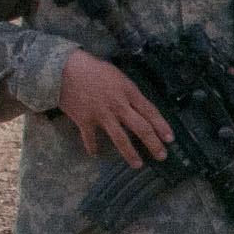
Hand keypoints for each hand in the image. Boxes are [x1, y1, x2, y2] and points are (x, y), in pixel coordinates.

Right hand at [57, 51, 173, 166]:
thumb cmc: (93, 69)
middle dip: (153, 144)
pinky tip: (94, 154)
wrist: (63, 69)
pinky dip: (92, 146)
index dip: (162, 126)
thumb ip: (130, 93)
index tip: (170, 139)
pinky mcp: (84, 120)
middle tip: (162, 156)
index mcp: (128, 91)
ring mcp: (101, 114)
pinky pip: (90, 138)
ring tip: (138, 165)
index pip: (150, 112)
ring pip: (120, 138)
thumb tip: (141, 108)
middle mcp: (118, 105)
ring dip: (130, 154)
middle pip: (141, 128)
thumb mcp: (118, 76)